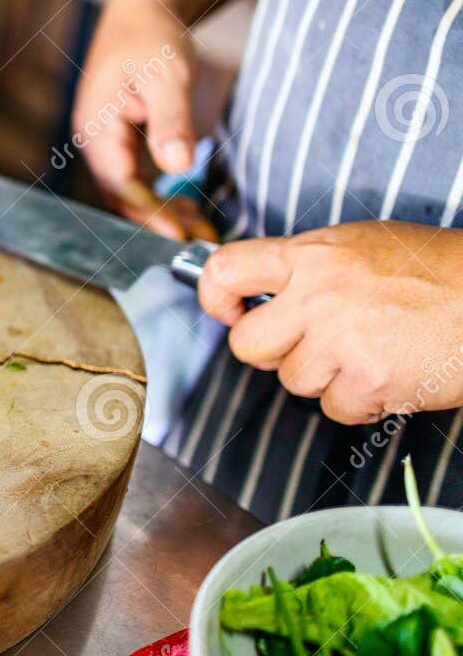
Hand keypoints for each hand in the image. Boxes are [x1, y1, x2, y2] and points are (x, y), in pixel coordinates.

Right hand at [73, 0, 217, 240]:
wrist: (144, 8)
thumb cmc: (152, 35)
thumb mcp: (168, 74)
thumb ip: (171, 121)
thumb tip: (178, 166)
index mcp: (96, 127)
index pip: (120, 184)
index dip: (149, 213)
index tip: (179, 235)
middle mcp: (95, 140)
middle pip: (122, 196)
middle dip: (158, 221)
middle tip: (198, 241)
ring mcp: (106, 142)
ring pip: (131, 191)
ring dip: (163, 212)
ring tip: (201, 230)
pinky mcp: (121, 140)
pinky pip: (138, 177)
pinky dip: (163, 195)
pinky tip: (191, 206)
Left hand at [199, 221, 462, 423]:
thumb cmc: (438, 270)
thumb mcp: (361, 246)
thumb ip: (308, 268)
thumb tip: (263, 294)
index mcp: (312, 256)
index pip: (226, 270)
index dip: (216, 298)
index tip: (229, 310)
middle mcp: (318, 296)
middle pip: (246, 344)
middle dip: (268, 353)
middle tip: (302, 344)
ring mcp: (341, 341)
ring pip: (293, 381)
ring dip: (324, 376)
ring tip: (366, 352)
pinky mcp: (369, 380)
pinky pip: (334, 408)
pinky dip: (358, 402)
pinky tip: (386, 375)